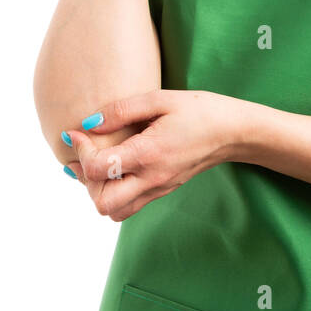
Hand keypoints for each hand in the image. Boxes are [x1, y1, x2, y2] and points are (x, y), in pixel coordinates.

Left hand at [63, 89, 243, 221]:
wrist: (233, 133)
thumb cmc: (200, 110)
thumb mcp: (160, 99)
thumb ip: (121, 110)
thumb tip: (89, 123)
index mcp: (149, 154)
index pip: (100, 169)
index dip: (81, 150)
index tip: (76, 131)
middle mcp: (152, 178)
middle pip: (103, 203)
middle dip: (86, 181)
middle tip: (86, 154)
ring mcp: (158, 189)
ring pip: (115, 211)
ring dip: (99, 191)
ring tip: (99, 162)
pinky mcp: (162, 191)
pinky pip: (128, 205)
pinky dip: (113, 192)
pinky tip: (115, 167)